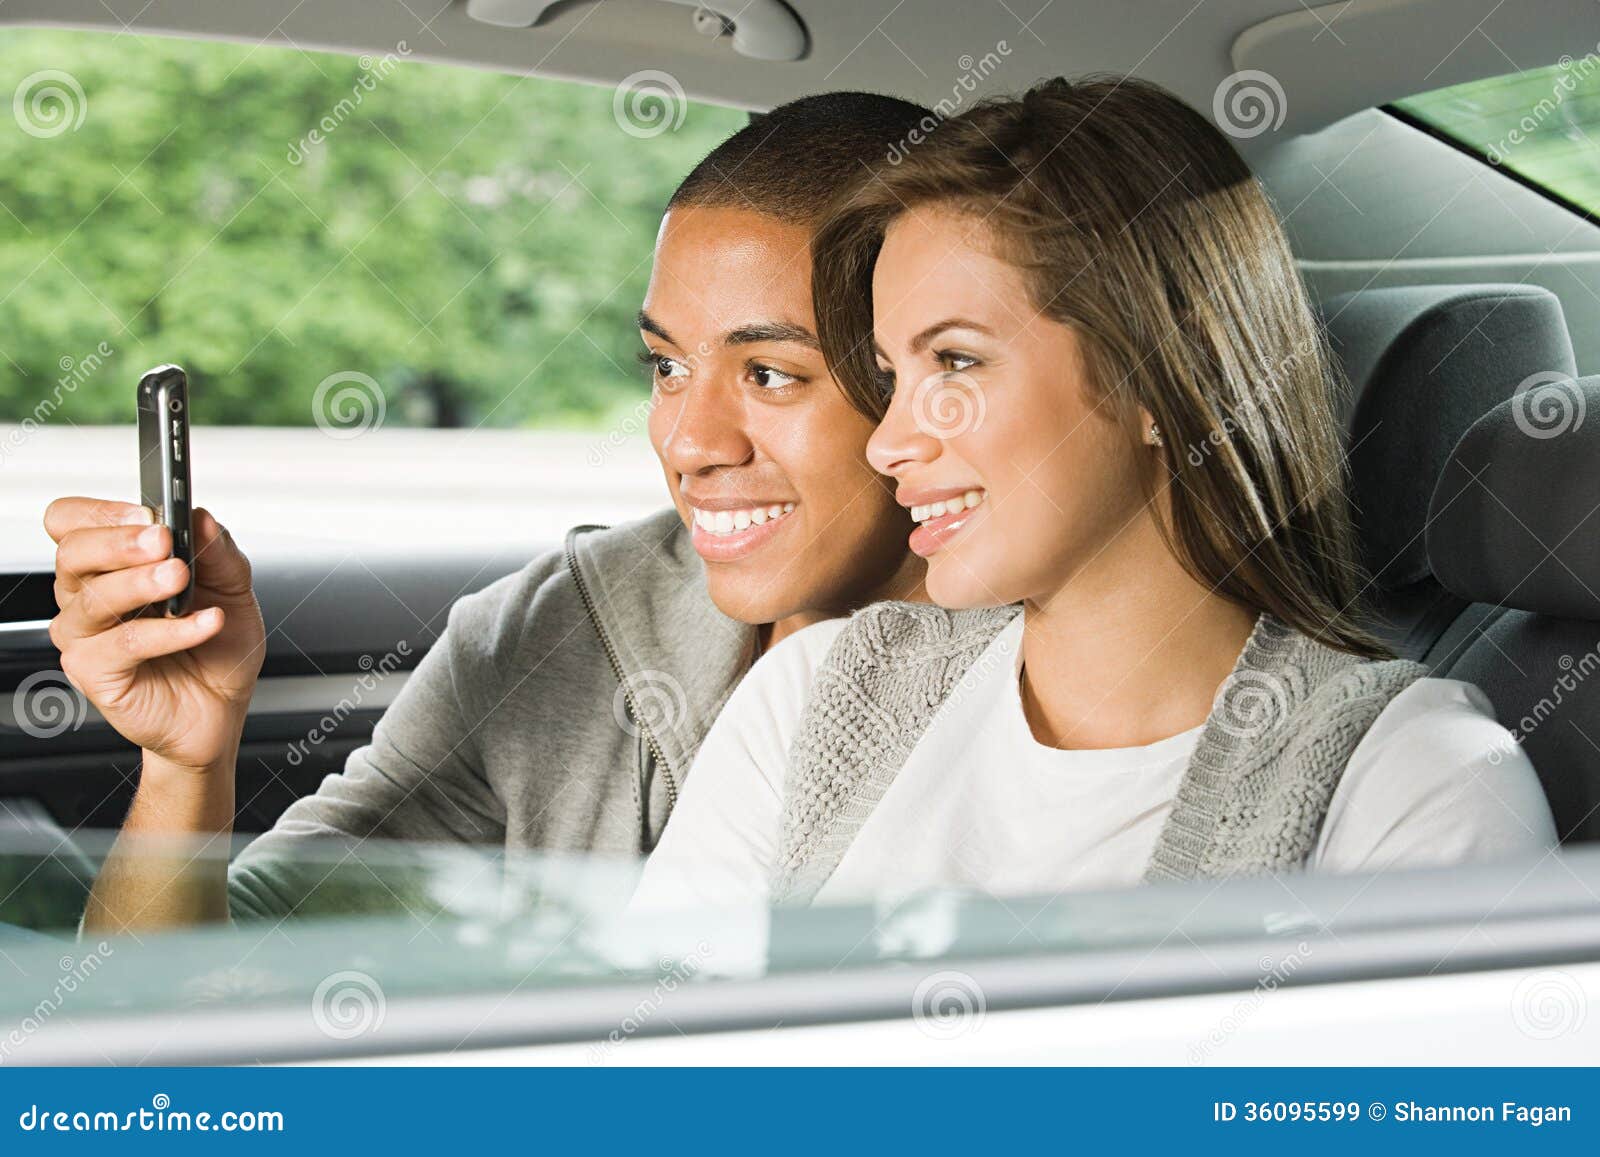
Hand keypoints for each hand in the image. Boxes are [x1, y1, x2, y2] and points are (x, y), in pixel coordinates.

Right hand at [44, 498, 265, 772]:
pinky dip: (170, 632)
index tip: (149, 513)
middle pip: (72, 552)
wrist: (221, 710)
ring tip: (181, 578)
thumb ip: (218, 551)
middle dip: (119, 541)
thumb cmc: (216, 649)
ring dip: (141, 582)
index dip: (102, 512)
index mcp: (111, 563)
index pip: (72, 521)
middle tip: (163, 541)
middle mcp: (88, 594)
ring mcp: (86, 634)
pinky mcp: (94, 671)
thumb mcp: (234, 590)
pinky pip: (123, 644)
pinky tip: (204, 624)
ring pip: (94, 597)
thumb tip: (201, 516)